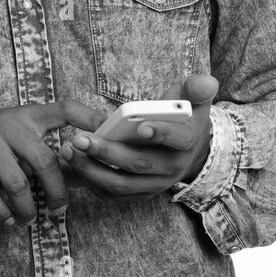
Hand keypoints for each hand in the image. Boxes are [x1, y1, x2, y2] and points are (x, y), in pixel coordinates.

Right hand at [0, 100, 106, 227]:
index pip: (65, 109)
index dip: (90, 118)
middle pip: (45, 160)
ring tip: (29, 218)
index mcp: (27, 114)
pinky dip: (1, 212)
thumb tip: (81, 172)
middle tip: (59, 209)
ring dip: (27, 208)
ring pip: (17, 183)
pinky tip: (7, 219)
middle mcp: (8, 122)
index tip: (110, 132)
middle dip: (57, 191)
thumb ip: (41, 146)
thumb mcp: (15, 133)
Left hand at [58, 74, 219, 200]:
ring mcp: (153, 186)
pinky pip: (111, 194)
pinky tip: (72, 164)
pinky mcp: (137, 194)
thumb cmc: (183, 118)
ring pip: (120, 184)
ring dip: (91, 170)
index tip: (140, 126)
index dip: (160, 133)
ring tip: (69, 150)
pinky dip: (90, 182)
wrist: (187, 151)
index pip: (177, 139)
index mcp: (186, 142)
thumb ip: (197, 88)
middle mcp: (171, 169)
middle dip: (107, 152)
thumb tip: (206, 81)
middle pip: (138, 164)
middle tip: (80, 138)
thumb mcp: (195, 99)